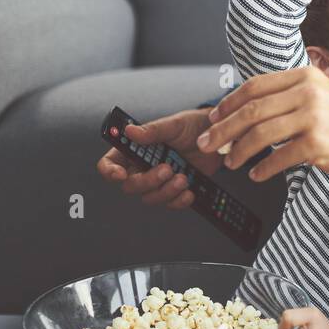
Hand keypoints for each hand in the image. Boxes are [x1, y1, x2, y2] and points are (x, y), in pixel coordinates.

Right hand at [95, 107, 221, 209]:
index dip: (109, 171)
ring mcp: (159, 181)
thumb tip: (129, 131)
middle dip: (147, 181)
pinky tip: (190, 192)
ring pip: (150, 197)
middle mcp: (143, 167)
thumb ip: (152, 130)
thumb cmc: (191, 126)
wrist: (219, 139)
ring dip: (166, 192)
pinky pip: (170, 204)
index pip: (110, 163)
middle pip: (131, 185)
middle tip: (167, 169)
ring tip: (183, 178)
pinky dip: (179, 201)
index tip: (120, 174)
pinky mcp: (175, 190)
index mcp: (135, 149)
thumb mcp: (174, 125)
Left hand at [196, 65, 328, 184]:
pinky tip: (256, 174)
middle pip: (252, 111)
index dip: (229, 103)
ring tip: (231, 162)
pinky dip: (262, 169)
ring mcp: (314, 118)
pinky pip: (278, 157)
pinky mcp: (318, 144)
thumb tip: (247, 113)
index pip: (255, 86)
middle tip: (208, 143)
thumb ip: (289, 98)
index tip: (214, 118)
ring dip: (238, 151)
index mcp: (306, 76)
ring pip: (260, 134)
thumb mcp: (322, 97)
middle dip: (223, 130)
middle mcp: (309, 93)